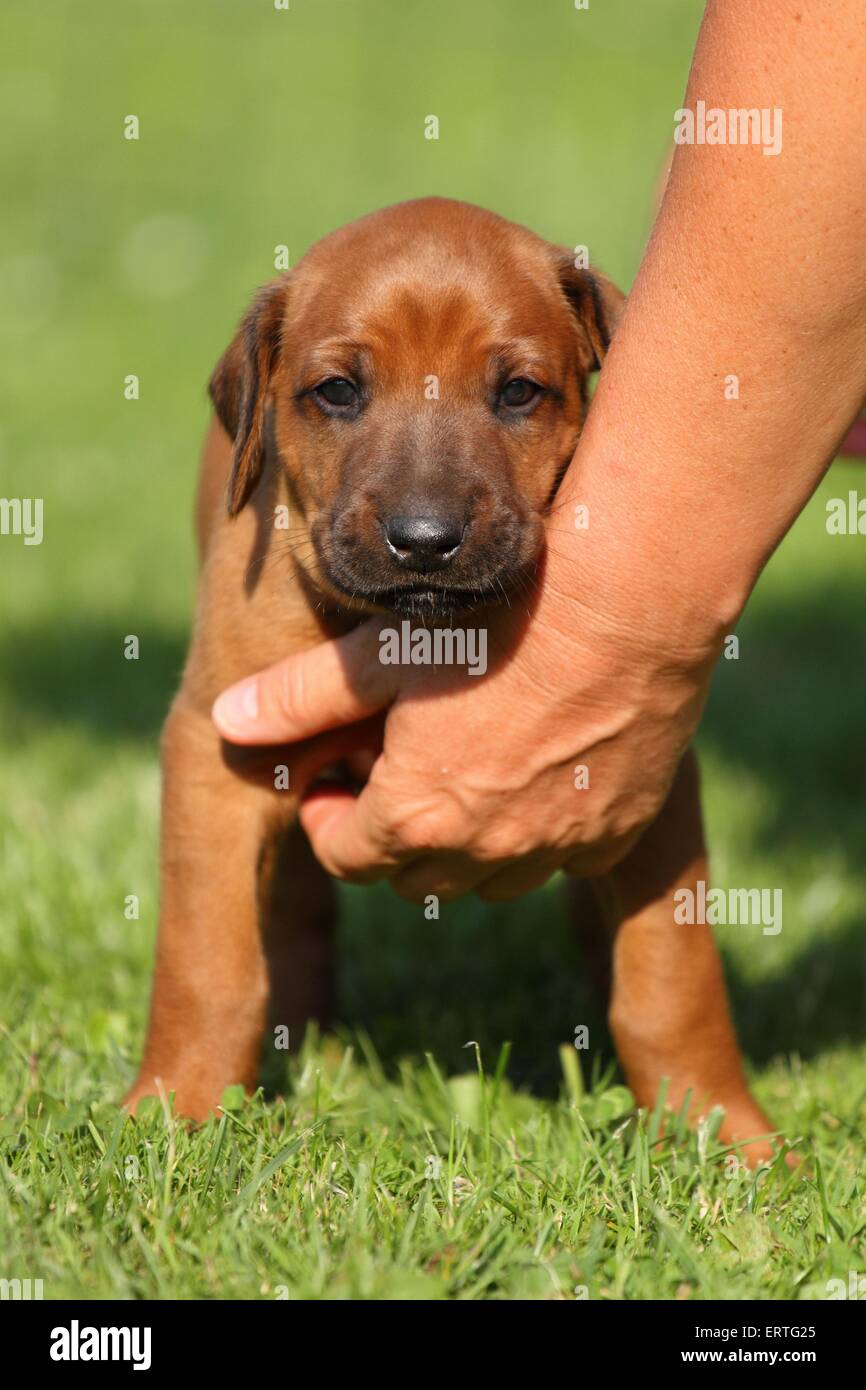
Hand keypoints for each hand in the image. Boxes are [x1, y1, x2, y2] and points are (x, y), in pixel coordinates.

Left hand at [212, 569, 715, 901]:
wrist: (630, 611)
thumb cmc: (499, 624)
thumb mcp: (384, 655)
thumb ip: (298, 697)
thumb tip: (226, 720)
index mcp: (414, 817)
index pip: (348, 858)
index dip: (331, 823)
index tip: (338, 786)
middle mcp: (484, 853)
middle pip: (415, 878)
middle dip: (393, 838)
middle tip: (399, 776)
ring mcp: (555, 851)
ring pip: (489, 880)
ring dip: (465, 844)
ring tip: (469, 773)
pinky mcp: (614, 837)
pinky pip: (560, 859)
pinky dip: (539, 834)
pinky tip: (541, 772)